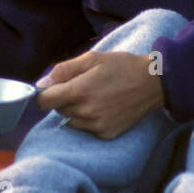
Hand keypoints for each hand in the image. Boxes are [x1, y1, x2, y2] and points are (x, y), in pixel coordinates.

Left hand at [35, 50, 164, 139]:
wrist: (153, 82)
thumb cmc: (122, 66)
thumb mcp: (92, 58)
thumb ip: (63, 70)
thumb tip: (40, 84)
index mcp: (79, 91)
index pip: (44, 101)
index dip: (46, 93)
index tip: (55, 88)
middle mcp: (86, 111)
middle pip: (59, 110)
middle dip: (65, 99)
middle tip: (83, 86)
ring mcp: (97, 125)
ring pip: (72, 121)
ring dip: (77, 111)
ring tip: (95, 97)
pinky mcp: (107, 133)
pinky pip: (87, 129)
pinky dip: (91, 120)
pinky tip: (105, 108)